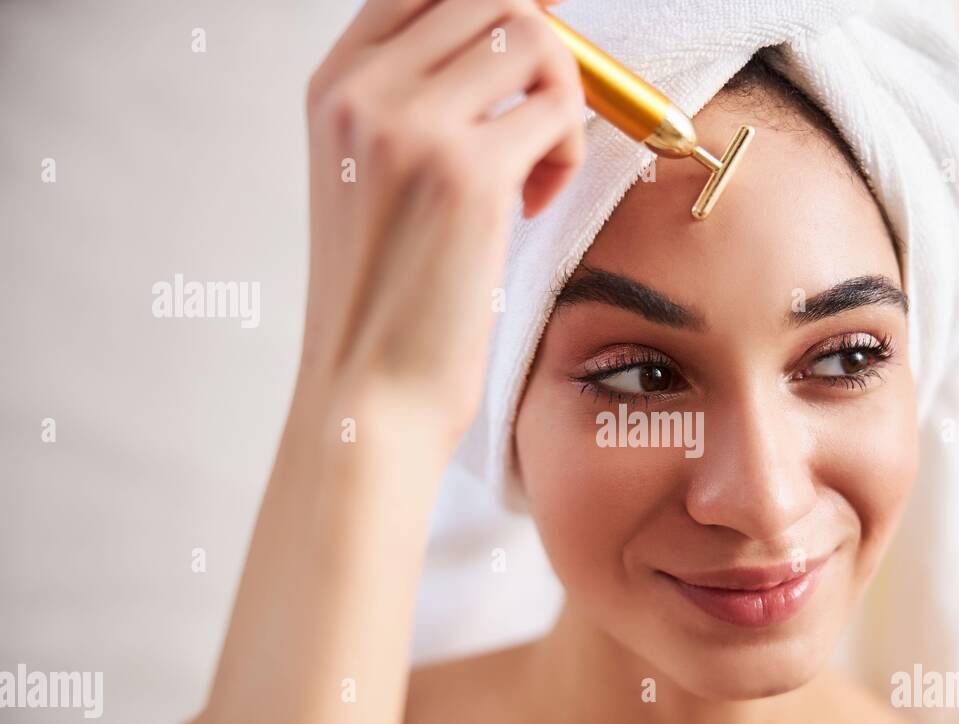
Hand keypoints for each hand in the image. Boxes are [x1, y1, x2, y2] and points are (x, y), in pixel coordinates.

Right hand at [296, 0, 584, 443]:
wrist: (372, 391)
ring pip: (531, 36)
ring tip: (536, 166)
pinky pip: (557, 107)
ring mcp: (410, 127)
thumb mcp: (377, 176)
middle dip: (541, 49)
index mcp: (334, 86)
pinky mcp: (467, 175)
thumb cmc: (391, 295)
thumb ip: (420, 98)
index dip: (495, 4)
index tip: (533, 45)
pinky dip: (566, 150)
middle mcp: (362, 92)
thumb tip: (520, 26)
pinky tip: (535, 202)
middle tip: (542, 119)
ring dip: (559, 96)